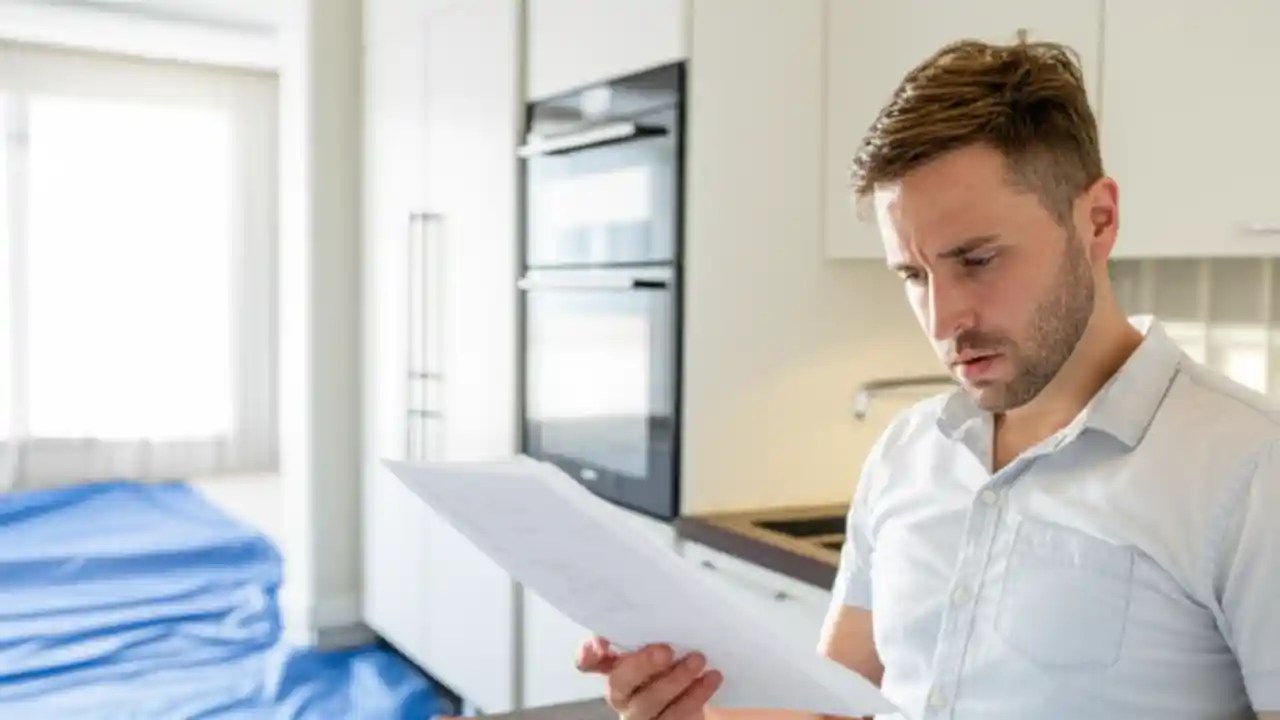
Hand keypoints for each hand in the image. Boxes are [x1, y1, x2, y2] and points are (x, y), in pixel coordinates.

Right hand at [577, 636, 723, 719]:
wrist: (700, 690)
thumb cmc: (672, 661)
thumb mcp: (659, 642)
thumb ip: (644, 629)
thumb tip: (638, 617)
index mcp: (613, 667)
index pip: (588, 662)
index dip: (588, 655)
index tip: (602, 645)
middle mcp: (622, 694)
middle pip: (620, 684)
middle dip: (642, 666)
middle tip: (666, 650)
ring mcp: (642, 716)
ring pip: (651, 704)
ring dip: (675, 681)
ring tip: (698, 660)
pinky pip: (677, 717)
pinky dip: (696, 696)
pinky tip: (712, 678)